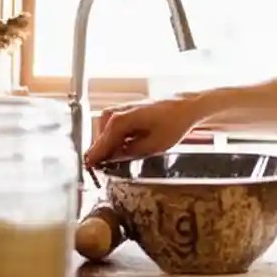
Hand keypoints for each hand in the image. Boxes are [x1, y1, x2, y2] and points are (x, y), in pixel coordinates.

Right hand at [84, 95, 203, 166]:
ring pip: (105, 135)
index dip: (95, 161)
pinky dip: (117, 140)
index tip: (90, 172)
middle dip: (105, 154)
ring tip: (128, 155)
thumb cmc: (175, 122)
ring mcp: (118, 110)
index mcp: (119, 121)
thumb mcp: (153, 146)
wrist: (187, 105)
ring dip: (112, 147)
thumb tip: (111, 161)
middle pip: (99, 141)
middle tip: (114, 167)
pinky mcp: (124, 111)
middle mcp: (114, 113)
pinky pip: (112, 129)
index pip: (99, 146)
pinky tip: (130, 146)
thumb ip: (128, 154)